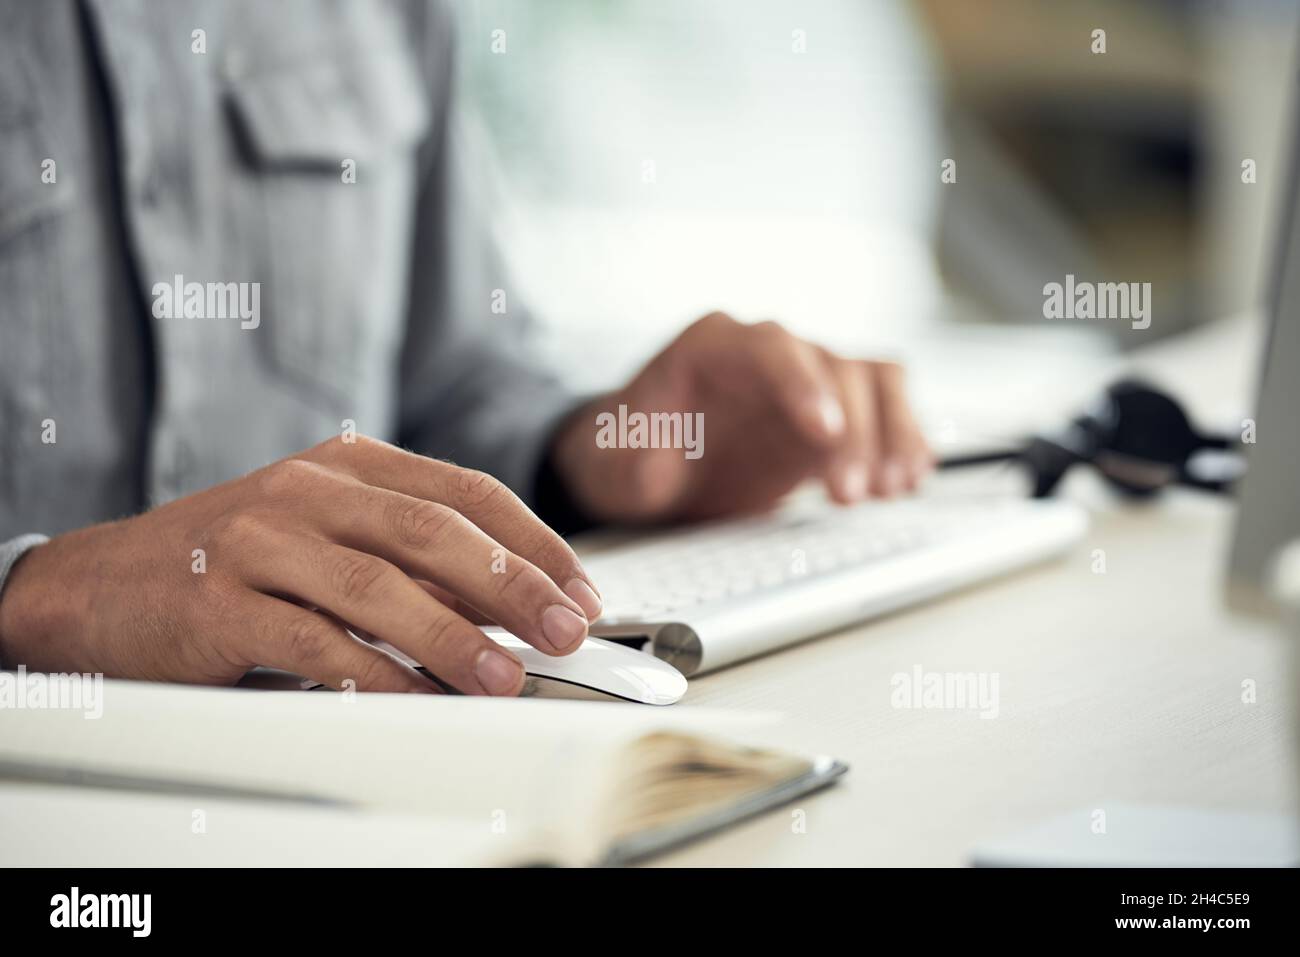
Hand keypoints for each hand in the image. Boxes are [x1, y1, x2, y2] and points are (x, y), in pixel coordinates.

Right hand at [0, 437, 602, 693]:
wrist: (105, 582)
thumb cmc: (237, 560)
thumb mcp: (329, 533)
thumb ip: (410, 557)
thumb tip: (511, 610)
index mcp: (350, 462)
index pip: (466, 491)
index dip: (534, 542)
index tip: (580, 590)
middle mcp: (309, 488)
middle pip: (434, 531)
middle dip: (513, 584)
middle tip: (566, 631)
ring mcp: (262, 539)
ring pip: (379, 586)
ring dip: (454, 637)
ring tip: (506, 678)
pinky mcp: (221, 600)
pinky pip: (315, 642)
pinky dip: (375, 676)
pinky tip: (418, 701)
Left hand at [552, 312, 932, 522]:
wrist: (646, 471)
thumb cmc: (627, 455)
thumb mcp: (614, 460)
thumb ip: (634, 454)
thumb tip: (655, 456)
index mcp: (711, 346)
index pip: (770, 345)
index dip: (803, 383)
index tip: (823, 432)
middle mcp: (767, 353)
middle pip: (833, 365)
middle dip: (854, 430)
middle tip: (850, 494)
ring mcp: (805, 382)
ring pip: (873, 381)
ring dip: (892, 433)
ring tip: (891, 490)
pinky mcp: (831, 417)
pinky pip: (884, 410)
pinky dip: (902, 440)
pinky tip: (907, 479)